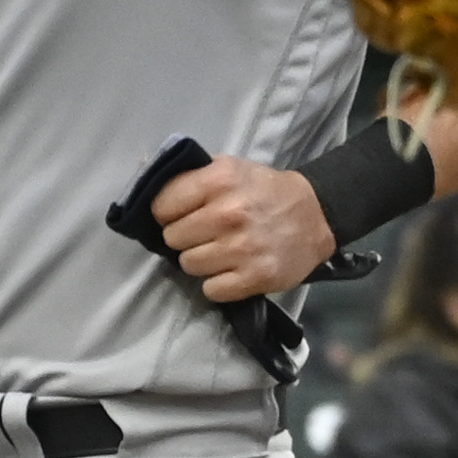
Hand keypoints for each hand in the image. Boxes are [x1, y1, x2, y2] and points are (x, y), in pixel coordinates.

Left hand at [151, 156, 332, 303]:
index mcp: (220, 179)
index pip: (163, 206)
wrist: (315, 215)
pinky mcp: (254, 277)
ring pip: (189, 265)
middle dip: (185, 237)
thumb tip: (142, 171)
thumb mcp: (229, 168)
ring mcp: (241, 248)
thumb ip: (188, 174)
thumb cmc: (263, 191)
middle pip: (173, 238)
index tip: (182, 215)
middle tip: (206, 234)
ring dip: (201, 261)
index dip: (168, 213)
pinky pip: (211, 290)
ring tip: (221, 251)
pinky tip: (232, 269)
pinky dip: (218, 284)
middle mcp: (228, 213)